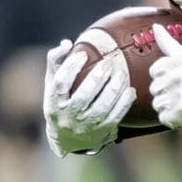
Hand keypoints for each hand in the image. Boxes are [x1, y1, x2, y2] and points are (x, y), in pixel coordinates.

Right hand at [42, 38, 133, 156]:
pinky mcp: (100, 132)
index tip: (83, 54)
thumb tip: (66, 43)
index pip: (60, 83)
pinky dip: (124, 103)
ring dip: (113, 89)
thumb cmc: (60, 102)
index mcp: (53, 102)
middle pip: (83, 96)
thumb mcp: (51, 83)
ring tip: (121, 74)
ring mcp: (84, 125)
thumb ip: (55, 61)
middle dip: (97, 78)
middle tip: (107, 63)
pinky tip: (130, 90)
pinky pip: (115, 117)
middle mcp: (68, 116)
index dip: (71, 67)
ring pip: (101, 107)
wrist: (67, 138)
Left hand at [149, 23, 181, 130]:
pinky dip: (172, 118)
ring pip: (157, 103)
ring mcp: (175, 98)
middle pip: (155, 88)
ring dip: (169, 105)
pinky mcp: (176, 115)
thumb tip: (155, 27)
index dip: (165, 77)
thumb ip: (168, 43)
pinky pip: (163, 117)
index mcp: (177, 63)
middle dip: (167, 91)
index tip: (179, 80)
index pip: (154, 71)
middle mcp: (175, 79)